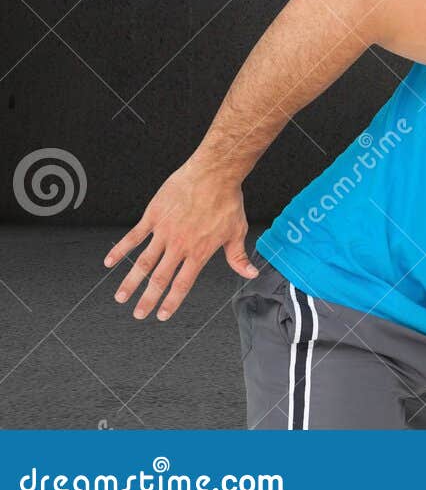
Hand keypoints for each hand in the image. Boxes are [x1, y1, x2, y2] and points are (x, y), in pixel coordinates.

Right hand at [103, 156, 258, 320]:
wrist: (214, 174)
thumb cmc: (227, 201)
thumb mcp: (237, 232)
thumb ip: (238, 257)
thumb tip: (251, 274)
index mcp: (199, 252)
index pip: (182, 284)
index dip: (171, 302)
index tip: (161, 315)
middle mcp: (179, 245)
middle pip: (160, 278)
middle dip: (147, 298)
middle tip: (138, 314)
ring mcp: (164, 231)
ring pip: (143, 262)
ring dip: (130, 281)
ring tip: (120, 297)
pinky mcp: (154, 216)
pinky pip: (134, 236)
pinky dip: (121, 250)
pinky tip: (109, 262)